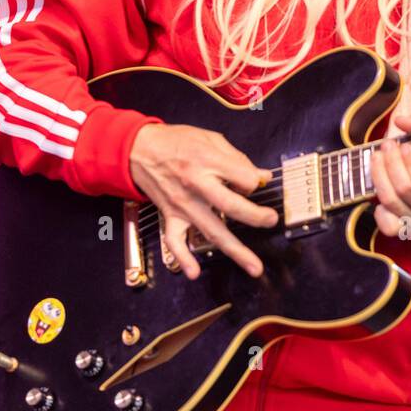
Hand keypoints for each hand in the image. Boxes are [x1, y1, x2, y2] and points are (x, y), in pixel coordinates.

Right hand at [129, 122, 275, 278]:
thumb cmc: (176, 142)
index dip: (254, 181)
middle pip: (232, 206)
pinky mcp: (170, 215)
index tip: (254, 182)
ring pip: (212, 230)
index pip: (243, 178)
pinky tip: (194, 272)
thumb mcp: (210, 138)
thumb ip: (238, 158)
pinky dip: (183, 258)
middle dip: (256, 217)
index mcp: (207, 161)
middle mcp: (196, 185)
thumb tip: (262, 177)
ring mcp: (183, 204)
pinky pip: (175, 241)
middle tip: (271, 220)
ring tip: (254, 267)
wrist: (139, 149)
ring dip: (236, 251)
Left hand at [370, 110, 410, 240]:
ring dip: (379, 176)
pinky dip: (379, 209)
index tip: (405, 145)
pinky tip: (381, 190)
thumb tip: (401, 120)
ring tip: (377, 157)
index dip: (410, 161)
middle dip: (391, 163)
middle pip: (405, 189)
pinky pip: (387, 225)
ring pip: (392, 202)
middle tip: (386, 145)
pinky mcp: (406, 232)